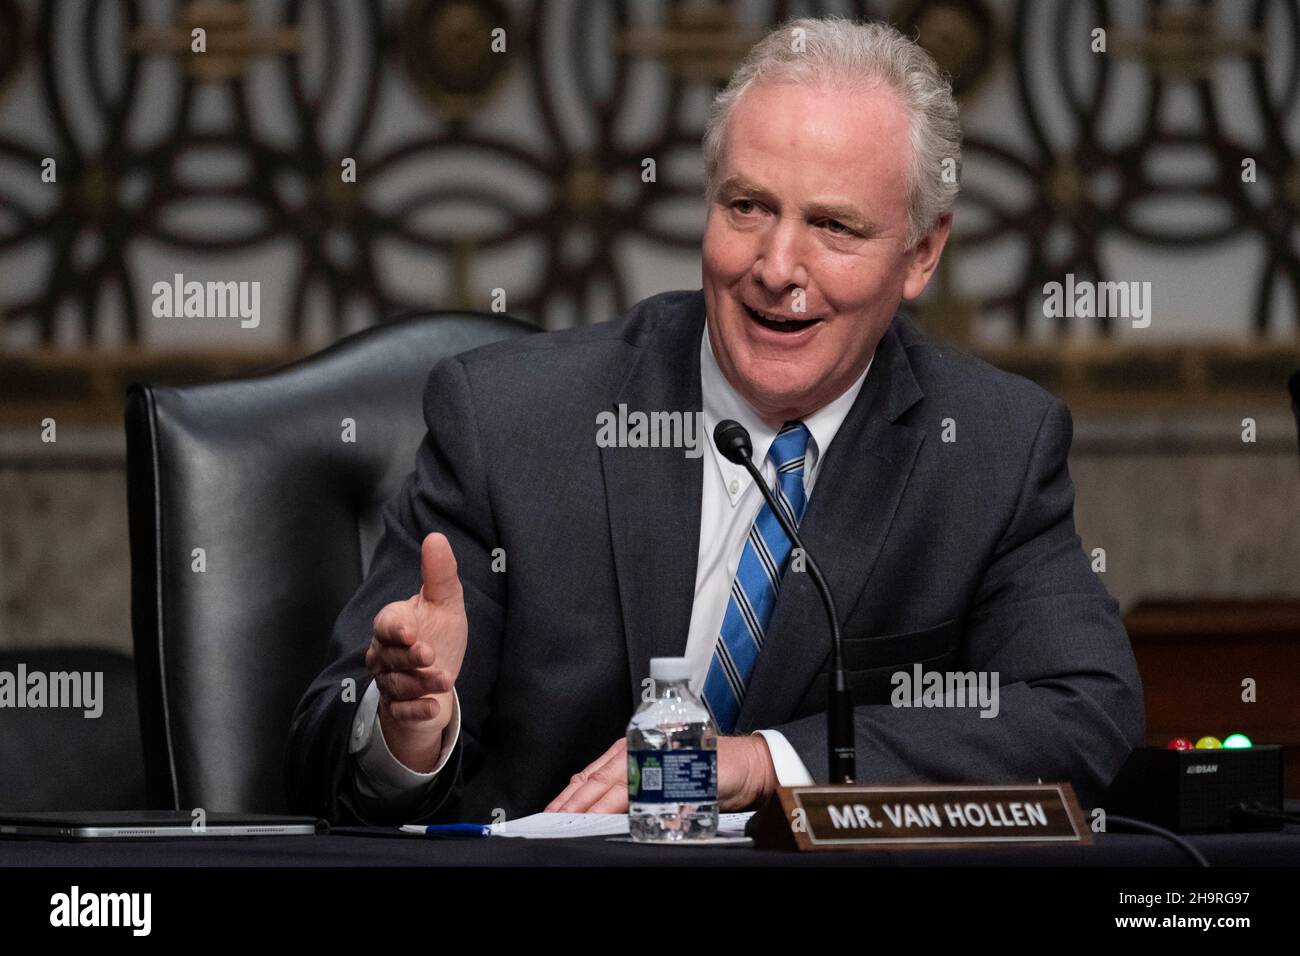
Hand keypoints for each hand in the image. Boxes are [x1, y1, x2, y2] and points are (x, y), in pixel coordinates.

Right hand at [366, 533, 466, 771]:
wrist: (442, 673)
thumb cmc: (440, 632)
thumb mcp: (446, 602)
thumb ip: (440, 574)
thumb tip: (436, 537)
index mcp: (394, 623)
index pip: (386, 624)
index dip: (395, 629)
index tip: (408, 632)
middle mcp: (384, 653)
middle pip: (390, 656)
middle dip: (410, 658)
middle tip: (430, 656)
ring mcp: (389, 682)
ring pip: (396, 685)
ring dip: (419, 684)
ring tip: (444, 679)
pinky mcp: (398, 707)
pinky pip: (401, 712)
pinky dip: (416, 711)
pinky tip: (433, 709)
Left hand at [544, 735, 776, 812]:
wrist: (744, 765)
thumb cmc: (702, 767)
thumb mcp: (659, 776)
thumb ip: (632, 787)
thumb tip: (599, 806)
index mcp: (631, 748)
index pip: (591, 774)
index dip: (569, 794)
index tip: (550, 812)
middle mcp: (640, 748)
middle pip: (598, 780)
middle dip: (573, 803)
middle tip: (553, 821)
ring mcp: (658, 758)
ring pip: (617, 785)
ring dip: (595, 807)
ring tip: (575, 822)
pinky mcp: (677, 772)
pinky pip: (649, 793)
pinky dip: (630, 808)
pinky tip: (617, 819)